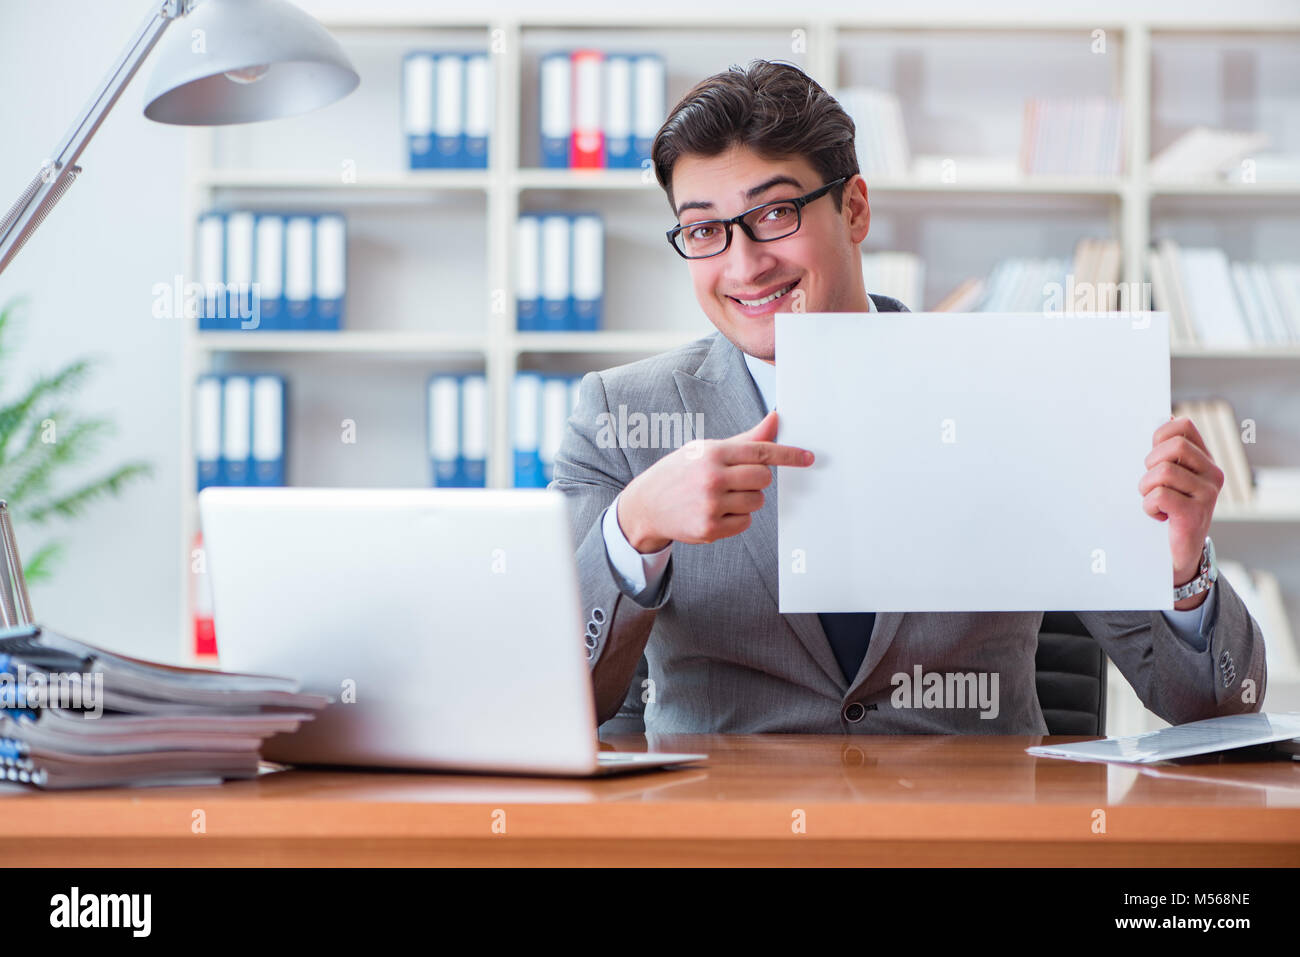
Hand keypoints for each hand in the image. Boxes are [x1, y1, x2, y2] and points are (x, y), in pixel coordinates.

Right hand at [617, 410, 813, 552]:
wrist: (646, 505)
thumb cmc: (680, 473)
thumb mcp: (706, 450)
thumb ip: (745, 440)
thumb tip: (776, 420)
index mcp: (712, 452)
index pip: (761, 451)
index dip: (789, 455)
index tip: (808, 458)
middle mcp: (712, 477)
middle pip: (764, 478)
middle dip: (758, 479)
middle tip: (739, 479)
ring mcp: (711, 504)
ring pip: (757, 502)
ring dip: (747, 500)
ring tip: (721, 496)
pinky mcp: (710, 528)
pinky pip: (746, 523)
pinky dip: (737, 518)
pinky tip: (716, 511)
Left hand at [1139, 415, 1223, 608]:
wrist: (1178, 555)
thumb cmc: (1169, 512)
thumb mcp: (1171, 480)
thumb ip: (1168, 454)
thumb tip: (1163, 418)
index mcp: (1206, 461)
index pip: (1184, 427)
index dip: (1160, 436)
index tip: (1152, 458)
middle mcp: (1213, 475)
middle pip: (1174, 447)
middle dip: (1151, 462)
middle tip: (1151, 484)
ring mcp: (1207, 495)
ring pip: (1163, 472)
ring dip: (1146, 488)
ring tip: (1153, 502)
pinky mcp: (1195, 515)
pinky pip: (1160, 496)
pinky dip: (1149, 506)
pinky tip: (1158, 516)